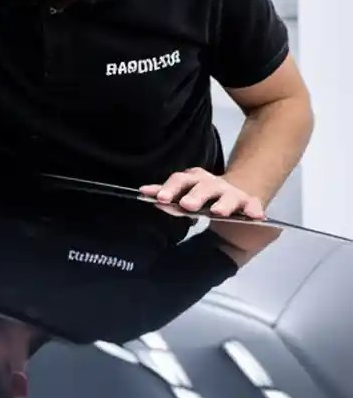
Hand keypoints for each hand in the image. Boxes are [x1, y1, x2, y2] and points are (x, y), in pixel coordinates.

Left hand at [139, 167, 264, 219]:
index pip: (180, 181)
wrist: (238, 195)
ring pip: (227, 196)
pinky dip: (254, 210)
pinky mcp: (251, 203)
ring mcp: (232, 194)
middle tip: (186, 205)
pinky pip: (253, 206)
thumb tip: (143, 192)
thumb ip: (166, 195)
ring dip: (223, 203)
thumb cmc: (204, 197)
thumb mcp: (184, 195)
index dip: (170, 188)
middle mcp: (213, 184)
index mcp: (195, 181)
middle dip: (194, 195)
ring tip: (218, 212)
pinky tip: (256, 216)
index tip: (160, 198)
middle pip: (202, 186)